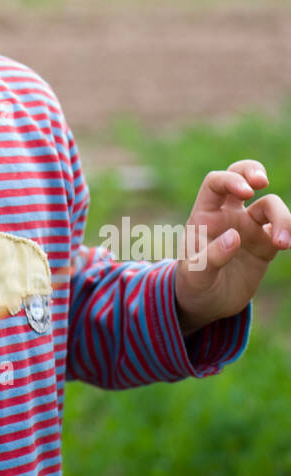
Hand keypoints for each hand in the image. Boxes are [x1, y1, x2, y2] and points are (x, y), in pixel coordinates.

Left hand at [174, 159, 290, 334]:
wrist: (207, 304)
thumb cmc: (193, 285)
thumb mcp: (196, 275)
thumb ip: (212, 257)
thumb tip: (235, 237)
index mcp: (205, 214)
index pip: (216, 183)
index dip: (231, 180)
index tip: (247, 192)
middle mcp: (228, 215)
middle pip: (242, 176)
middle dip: (253, 171)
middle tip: (262, 182)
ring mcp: (248, 228)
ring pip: (270, 206)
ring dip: (282, 217)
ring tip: (283, 244)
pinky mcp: (265, 245)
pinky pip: (282, 230)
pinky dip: (290, 232)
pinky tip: (288, 244)